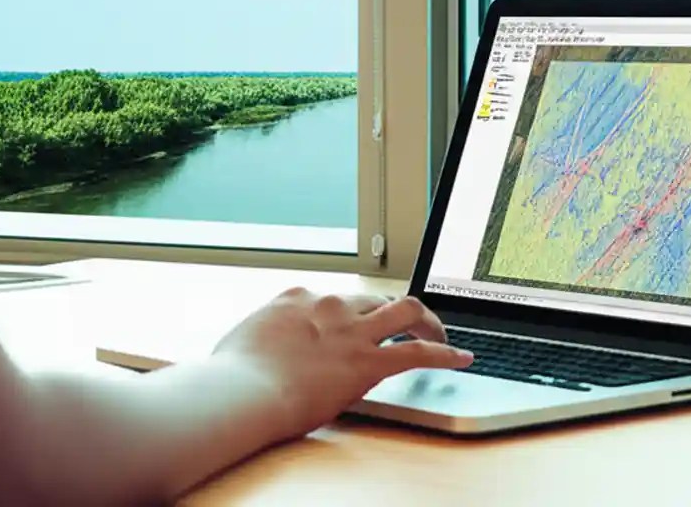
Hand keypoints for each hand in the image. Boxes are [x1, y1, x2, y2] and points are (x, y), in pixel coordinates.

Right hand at [212, 289, 472, 439]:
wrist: (240, 393)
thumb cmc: (230, 378)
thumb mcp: (241, 342)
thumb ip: (261, 338)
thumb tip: (253, 349)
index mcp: (298, 298)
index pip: (336, 297)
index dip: (351, 312)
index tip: (356, 326)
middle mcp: (331, 305)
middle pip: (375, 298)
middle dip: (394, 311)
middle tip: (409, 325)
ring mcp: (352, 331)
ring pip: (405, 310)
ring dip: (428, 321)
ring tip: (441, 335)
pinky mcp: (367, 360)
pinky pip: (417, 352)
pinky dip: (445, 354)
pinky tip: (460, 359)